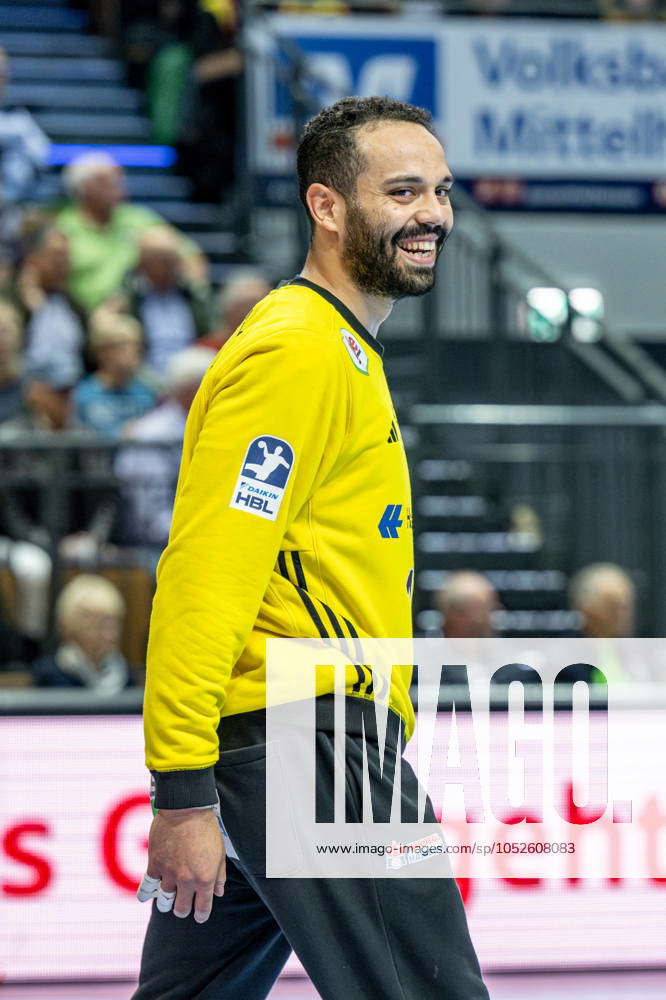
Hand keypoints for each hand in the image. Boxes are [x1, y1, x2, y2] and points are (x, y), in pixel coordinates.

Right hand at [139, 808, 225, 923]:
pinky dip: (146, 894)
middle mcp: (186, 880)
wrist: (186, 810)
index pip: (202, 907)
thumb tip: (218, 893)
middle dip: (183, 910)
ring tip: (168, 903)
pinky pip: (148, 886)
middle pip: (181, 907)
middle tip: (182, 908)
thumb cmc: (206, 829)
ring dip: (166, 903)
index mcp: (204, 879)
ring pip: (164, 899)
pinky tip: (145, 898)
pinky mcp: (154, 864)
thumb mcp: (220, 853)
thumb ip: (219, 876)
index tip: (199, 917)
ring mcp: (168, 873)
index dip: (201, 915)